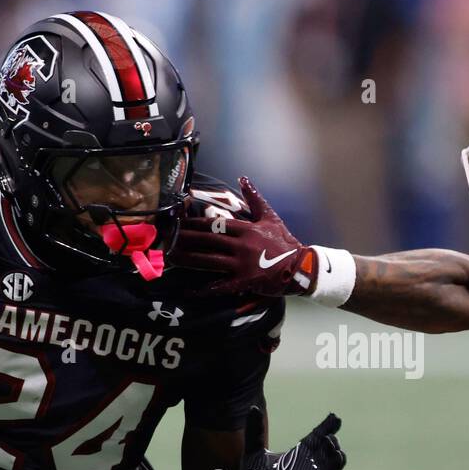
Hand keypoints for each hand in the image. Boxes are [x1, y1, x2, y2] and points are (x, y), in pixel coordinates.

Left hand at [171, 177, 317, 296]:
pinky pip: (222, 286)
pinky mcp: (245, 282)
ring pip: (210, 261)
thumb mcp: (270, 217)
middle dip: (186, 239)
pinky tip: (190, 290)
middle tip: (168, 239)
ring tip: (171, 258)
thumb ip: (254, 198)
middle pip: (208, 241)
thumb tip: (243, 178)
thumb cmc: (284, 241)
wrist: (301, 266)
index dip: (195, 223)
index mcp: (246, 229)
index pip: (216, 224)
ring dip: (189, 260)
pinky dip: (206, 289)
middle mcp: (242, 246)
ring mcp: (242, 265)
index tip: (179, 222)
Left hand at [234, 407, 345, 469]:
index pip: (317, 439)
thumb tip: (253, 407)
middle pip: (328, 455)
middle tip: (330, 439)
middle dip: (332, 447)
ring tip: (338, 455)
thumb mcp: (252, 453)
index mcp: (298, 455)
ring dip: (335, 466)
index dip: (327, 428)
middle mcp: (308, 469)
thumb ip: (254, 431)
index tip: (335, 418)